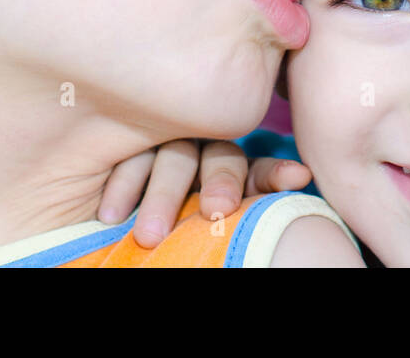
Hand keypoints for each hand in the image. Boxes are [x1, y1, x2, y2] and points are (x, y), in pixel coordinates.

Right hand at [98, 139, 312, 246]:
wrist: (117, 256)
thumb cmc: (169, 256)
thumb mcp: (210, 248)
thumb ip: (243, 230)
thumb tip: (292, 237)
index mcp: (230, 185)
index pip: (259, 172)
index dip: (276, 173)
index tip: (298, 178)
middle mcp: (202, 164)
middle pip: (223, 156)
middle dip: (222, 181)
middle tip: (217, 211)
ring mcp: (163, 153)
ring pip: (176, 156)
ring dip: (166, 193)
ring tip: (150, 236)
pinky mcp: (122, 153)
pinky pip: (130, 158)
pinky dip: (124, 185)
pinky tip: (111, 215)